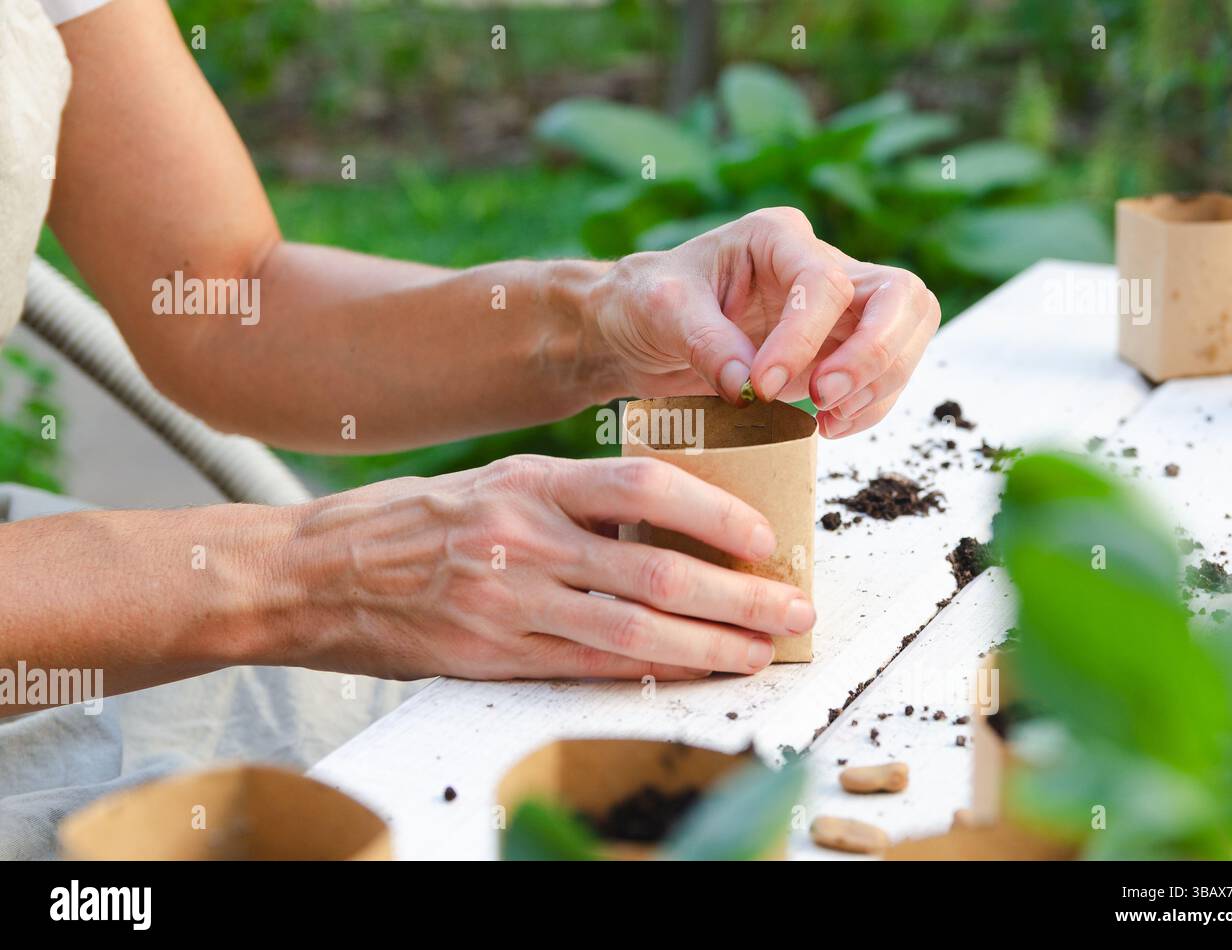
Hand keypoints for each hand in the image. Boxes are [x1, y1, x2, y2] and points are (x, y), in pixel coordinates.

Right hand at [283, 456, 815, 680]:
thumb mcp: (496, 484)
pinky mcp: (493, 655)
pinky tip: (692, 674)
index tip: (763, 534)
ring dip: (709, 646)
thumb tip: (663, 528)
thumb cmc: (413, 522)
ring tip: (760, 651)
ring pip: (634, 630)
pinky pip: (588, 668)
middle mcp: (525, 538)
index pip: (644, 486)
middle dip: (739, 595)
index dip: (715, 511)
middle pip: (657, 570)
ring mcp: (509, 601)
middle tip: (792, 607)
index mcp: (530, 481)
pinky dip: (649, 674)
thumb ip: (572, 503)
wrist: (318, 572)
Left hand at [591, 207, 940, 438]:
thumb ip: (705, 341)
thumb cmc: (647, 302)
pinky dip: (869, 406)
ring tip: (827, 421)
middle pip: (899, 296)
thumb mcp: (661, 310)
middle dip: (876, 354)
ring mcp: (839, 309)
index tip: (760, 386)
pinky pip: (885, 373)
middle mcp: (819, 264)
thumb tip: (750, 385)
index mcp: (777, 237)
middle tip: (824, 398)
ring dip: (880, 384)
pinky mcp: (839, 349)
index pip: (825, 282)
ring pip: (908, 332)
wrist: (641, 329)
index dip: (803, 339)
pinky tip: (829, 426)